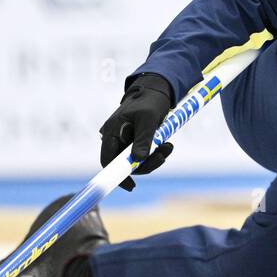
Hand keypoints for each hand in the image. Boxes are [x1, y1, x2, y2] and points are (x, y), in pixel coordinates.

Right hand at [99, 73, 174, 191]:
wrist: (157, 90)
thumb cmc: (150, 101)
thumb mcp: (148, 119)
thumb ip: (143, 139)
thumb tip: (138, 160)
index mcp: (112, 131)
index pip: (107, 160)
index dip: (116, 176)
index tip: (131, 186)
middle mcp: (116, 138)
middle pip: (125, 164)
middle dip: (145, 164)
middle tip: (162, 156)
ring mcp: (127, 140)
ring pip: (137, 161)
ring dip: (154, 158)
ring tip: (169, 146)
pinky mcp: (137, 141)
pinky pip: (145, 154)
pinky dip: (157, 153)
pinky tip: (167, 144)